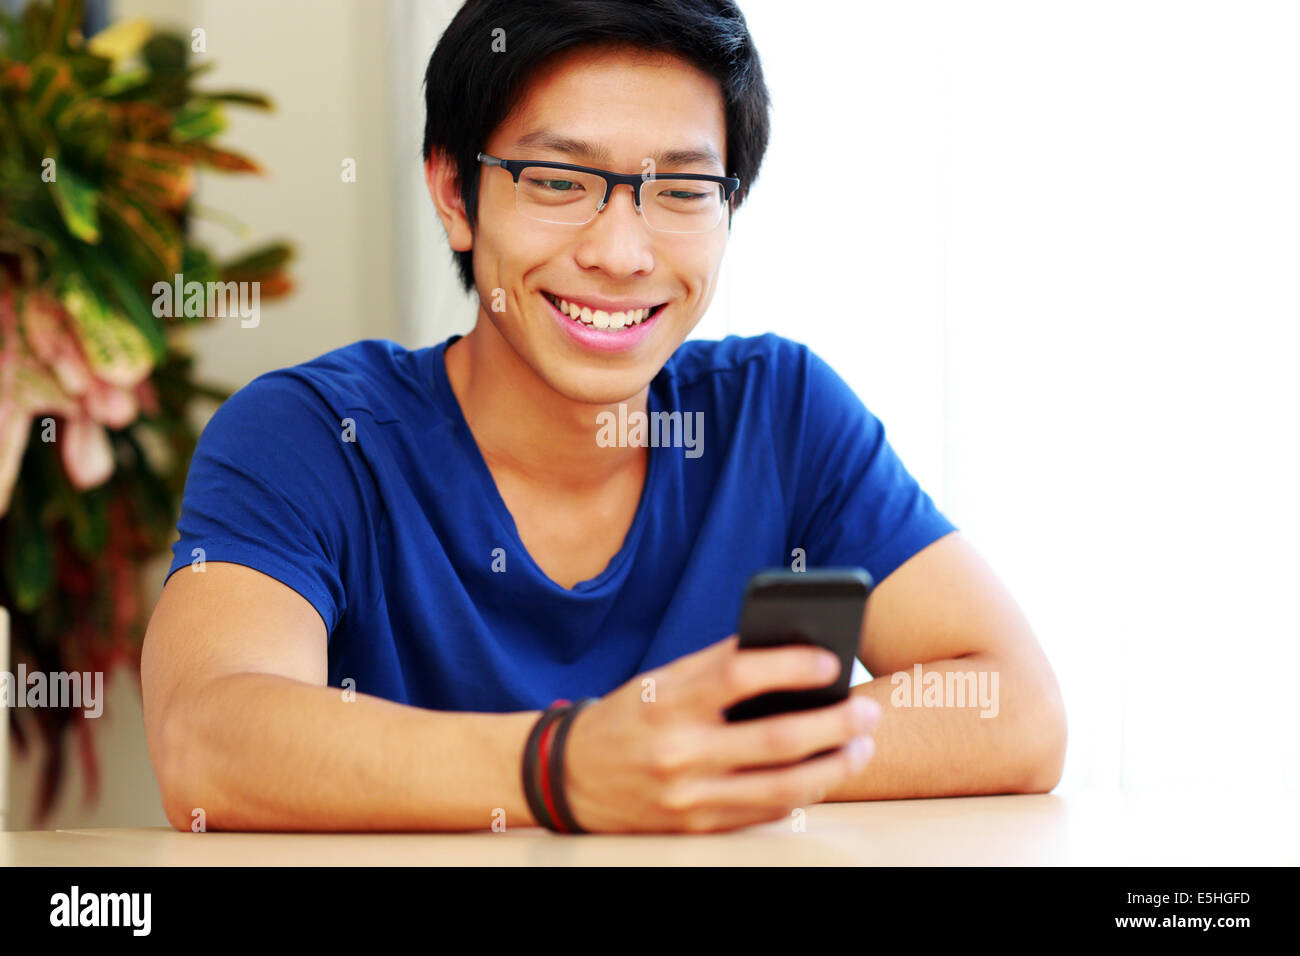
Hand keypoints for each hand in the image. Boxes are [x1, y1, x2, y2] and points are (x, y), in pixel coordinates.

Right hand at [560, 634, 880, 832]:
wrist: (569, 779)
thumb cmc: (627, 718)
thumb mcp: (661, 681)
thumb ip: (717, 666)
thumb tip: (787, 649)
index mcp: (667, 702)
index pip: (738, 675)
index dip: (790, 666)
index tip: (829, 661)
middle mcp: (678, 752)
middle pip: (775, 738)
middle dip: (833, 725)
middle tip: (866, 711)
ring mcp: (689, 797)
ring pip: (781, 786)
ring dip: (831, 767)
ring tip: (859, 747)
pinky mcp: (697, 828)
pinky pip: (764, 812)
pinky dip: (801, 793)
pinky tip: (822, 775)